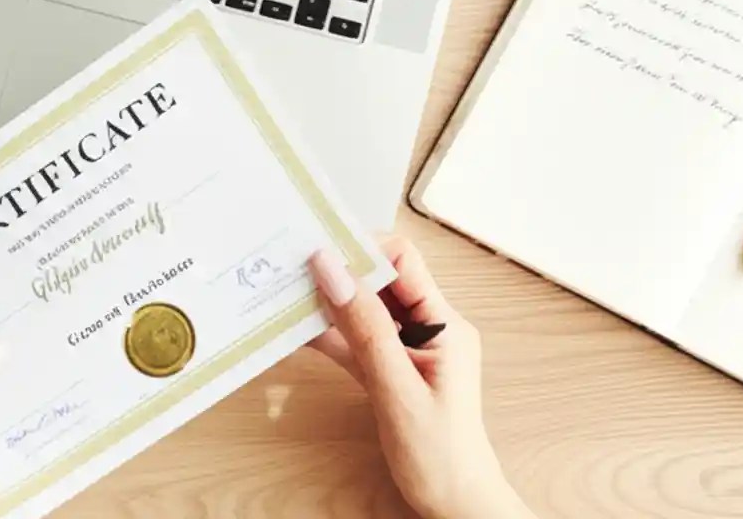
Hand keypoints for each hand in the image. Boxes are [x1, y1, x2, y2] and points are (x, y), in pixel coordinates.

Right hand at [309, 238, 535, 518]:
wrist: (455, 504)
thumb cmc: (440, 455)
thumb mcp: (397, 389)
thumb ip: (364, 328)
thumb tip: (332, 270)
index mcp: (444, 323)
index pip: (403, 261)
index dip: (361, 249)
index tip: (316, 252)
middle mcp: (430, 327)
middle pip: (381, 279)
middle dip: (339, 271)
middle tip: (291, 269)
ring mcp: (410, 347)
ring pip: (364, 308)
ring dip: (329, 303)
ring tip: (286, 295)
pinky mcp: (392, 368)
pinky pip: (357, 338)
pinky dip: (329, 334)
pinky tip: (298, 331)